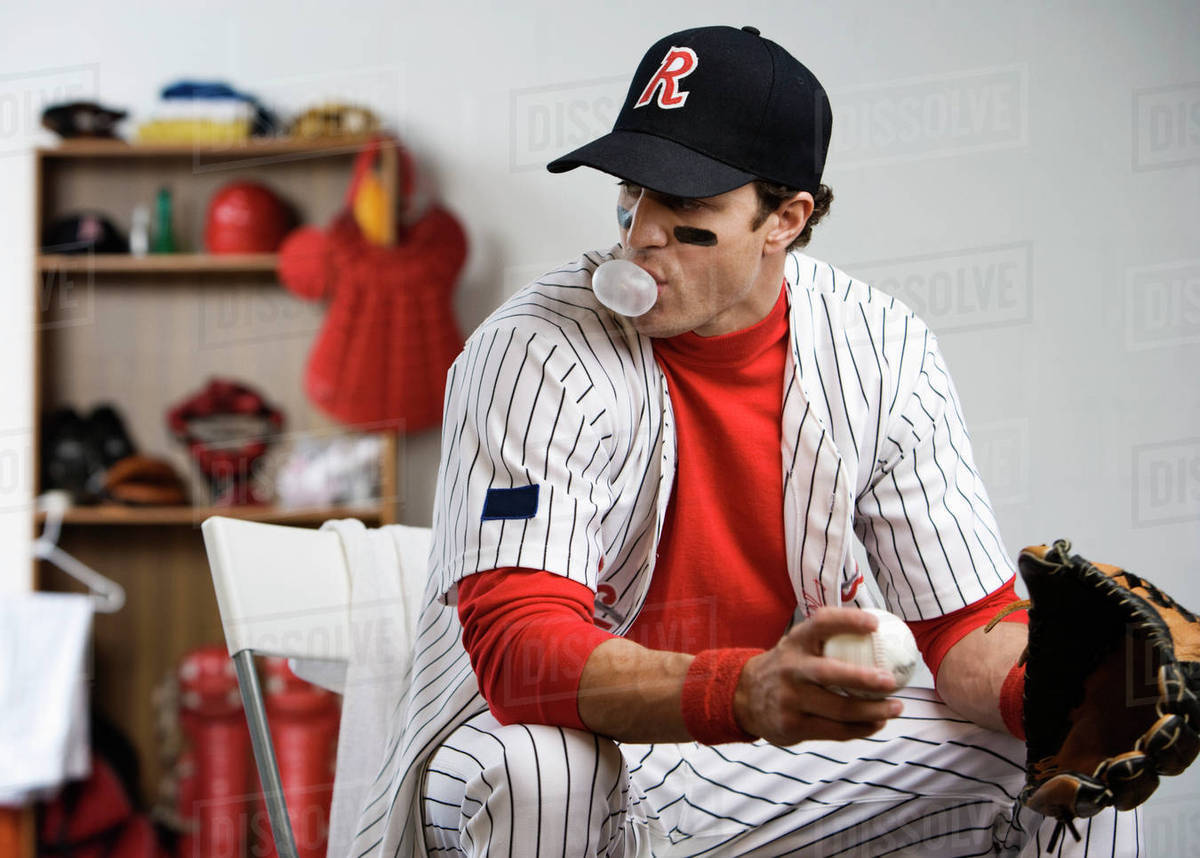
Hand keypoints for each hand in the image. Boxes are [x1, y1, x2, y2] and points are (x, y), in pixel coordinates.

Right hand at [734, 607, 903, 744]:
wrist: (745, 698)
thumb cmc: (786, 667)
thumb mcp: (796, 646)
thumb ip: (826, 640)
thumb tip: (879, 634)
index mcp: (795, 642)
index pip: (822, 623)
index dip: (848, 621)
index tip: (875, 625)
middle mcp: (791, 669)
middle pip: (831, 674)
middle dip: (864, 678)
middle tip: (891, 681)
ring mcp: (791, 699)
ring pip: (839, 710)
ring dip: (873, 711)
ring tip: (896, 708)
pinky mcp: (793, 726)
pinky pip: (834, 730)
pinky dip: (861, 729)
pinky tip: (876, 723)